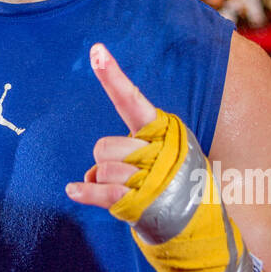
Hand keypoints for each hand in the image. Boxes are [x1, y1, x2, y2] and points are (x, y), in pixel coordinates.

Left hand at [64, 42, 159, 209]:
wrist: (198, 221)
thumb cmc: (170, 181)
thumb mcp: (158, 155)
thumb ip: (124, 153)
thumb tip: (92, 174)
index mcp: (163, 130)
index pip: (132, 99)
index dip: (113, 76)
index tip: (97, 50)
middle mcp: (160, 150)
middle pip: (105, 146)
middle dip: (107, 160)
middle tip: (129, 174)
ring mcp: (152, 177)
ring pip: (103, 169)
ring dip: (105, 182)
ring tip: (129, 190)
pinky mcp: (143, 202)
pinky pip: (103, 191)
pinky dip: (86, 192)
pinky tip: (73, 190)